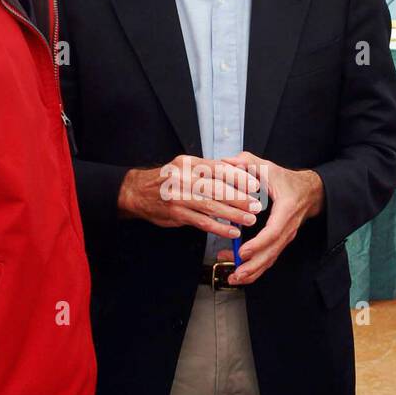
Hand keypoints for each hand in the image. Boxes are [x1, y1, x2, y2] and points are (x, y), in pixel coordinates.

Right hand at [118, 154, 261, 237]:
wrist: (138, 192)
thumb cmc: (168, 180)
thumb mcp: (185, 167)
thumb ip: (208, 170)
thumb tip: (236, 172)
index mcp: (189, 163)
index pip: (218, 168)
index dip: (238, 177)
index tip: (256, 184)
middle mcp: (183, 178)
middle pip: (217, 188)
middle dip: (240, 197)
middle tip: (257, 205)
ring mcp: (179, 196)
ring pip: (211, 206)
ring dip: (233, 215)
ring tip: (249, 220)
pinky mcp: (176, 214)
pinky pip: (202, 222)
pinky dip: (219, 228)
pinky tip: (232, 232)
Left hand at [215, 152, 323, 285]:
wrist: (309, 192)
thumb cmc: (287, 181)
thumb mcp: (269, 168)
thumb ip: (249, 162)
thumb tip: (229, 161)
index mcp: (285, 210)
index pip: (274, 231)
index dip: (259, 243)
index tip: (244, 251)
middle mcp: (287, 228)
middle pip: (272, 252)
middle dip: (254, 265)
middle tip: (236, 273)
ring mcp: (285, 238)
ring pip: (270, 259)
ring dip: (253, 271)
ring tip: (234, 278)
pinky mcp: (280, 243)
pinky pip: (269, 259)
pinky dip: (255, 269)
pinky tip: (240, 273)